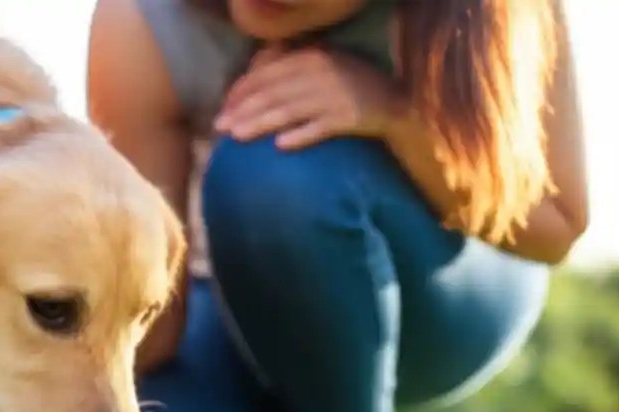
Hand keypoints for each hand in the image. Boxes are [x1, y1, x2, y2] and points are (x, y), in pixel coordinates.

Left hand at [214, 45, 403, 149]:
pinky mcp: (351, 118)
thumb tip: (251, 80)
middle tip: (220, 128)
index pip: (266, 73)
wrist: (399, 102)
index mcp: (310, 58)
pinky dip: (300, 135)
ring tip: (237, 137)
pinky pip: (321, 127)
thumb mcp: (321, 69)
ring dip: (260, 123)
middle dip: (242, 110)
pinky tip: (280, 146)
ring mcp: (336, 96)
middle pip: (272, 92)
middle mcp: (321, 74)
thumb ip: (289, 71)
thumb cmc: (350, 87)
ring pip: (290, 110)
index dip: (241, 91)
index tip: (222, 110)